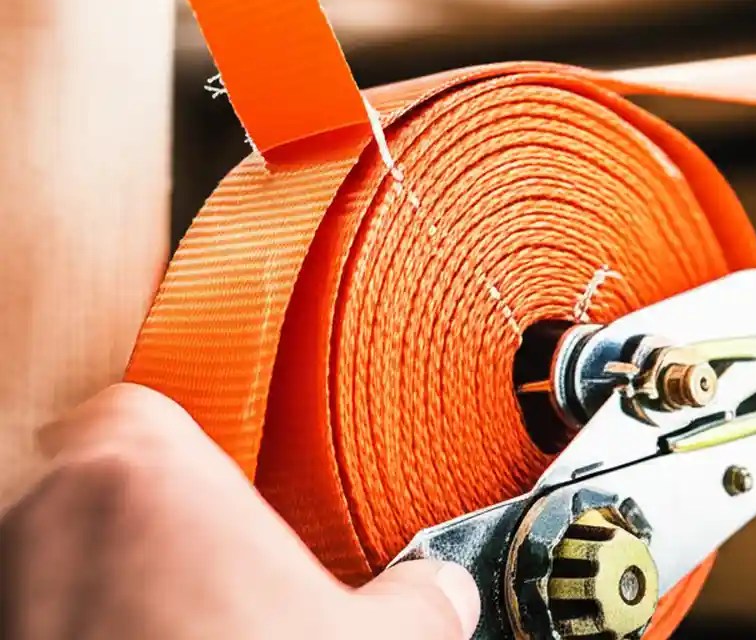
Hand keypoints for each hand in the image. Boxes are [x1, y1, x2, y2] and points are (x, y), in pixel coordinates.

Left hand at [0, 384, 479, 639]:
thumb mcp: (371, 638)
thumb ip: (417, 597)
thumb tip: (445, 595)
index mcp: (146, 470)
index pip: (137, 405)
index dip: (178, 444)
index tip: (211, 484)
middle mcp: (55, 514)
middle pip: (97, 481)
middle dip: (147, 523)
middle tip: (211, 572)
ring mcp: (16, 584)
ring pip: (62, 554)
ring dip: (106, 580)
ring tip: (183, 627)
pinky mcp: (4, 636)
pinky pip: (40, 612)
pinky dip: (80, 628)